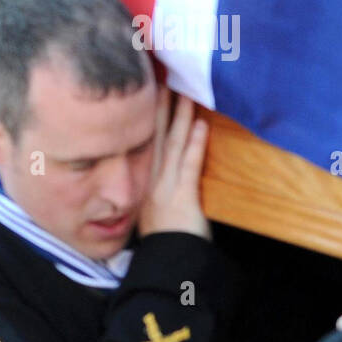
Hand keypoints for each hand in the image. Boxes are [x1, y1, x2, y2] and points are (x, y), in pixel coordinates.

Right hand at [137, 89, 208, 240]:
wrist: (167, 262)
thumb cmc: (164, 240)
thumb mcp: (151, 212)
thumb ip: (154, 190)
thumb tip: (158, 174)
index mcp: (140, 182)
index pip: (143, 143)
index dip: (147, 117)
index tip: (149, 93)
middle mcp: (148, 180)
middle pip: (154, 137)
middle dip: (159, 107)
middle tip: (162, 79)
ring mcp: (164, 188)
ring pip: (172, 145)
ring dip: (179, 118)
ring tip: (184, 92)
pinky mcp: (182, 197)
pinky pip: (189, 165)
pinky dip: (196, 145)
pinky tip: (201, 125)